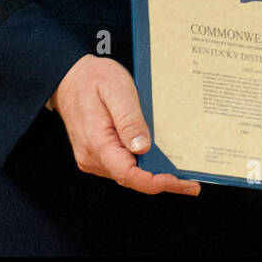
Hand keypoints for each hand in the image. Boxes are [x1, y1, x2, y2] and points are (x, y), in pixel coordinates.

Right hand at [50, 54, 200, 195]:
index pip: (127, 174)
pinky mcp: (99, 154)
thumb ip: (129, 119)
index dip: (154, 182)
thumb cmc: (92, 79)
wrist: (70, 77)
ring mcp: (94, 157)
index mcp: (97, 142)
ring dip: (154, 175)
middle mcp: (93, 156)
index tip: (177, 181)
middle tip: (190, 183)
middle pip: (131, 178)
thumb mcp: (116, 89)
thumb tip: (142, 147)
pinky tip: (159, 160)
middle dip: (162, 182)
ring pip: (128, 174)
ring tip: (181, 171)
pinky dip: (143, 166)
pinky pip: (123, 165)